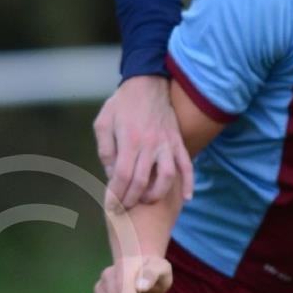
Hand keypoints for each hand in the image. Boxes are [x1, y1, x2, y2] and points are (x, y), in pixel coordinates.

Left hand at [95, 71, 193, 209]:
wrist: (147, 83)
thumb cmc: (121, 104)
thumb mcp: (103, 122)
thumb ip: (105, 149)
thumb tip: (111, 174)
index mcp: (129, 139)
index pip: (122, 175)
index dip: (115, 194)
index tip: (111, 206)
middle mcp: (149, 143)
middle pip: (142, 181)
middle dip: (131, 200)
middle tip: (124, 209)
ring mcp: (166, 143)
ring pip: (166, 177)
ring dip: (156, 195)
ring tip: (146, 201)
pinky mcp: (178, 141)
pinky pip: (187, 165)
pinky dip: (189, 183)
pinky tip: (187, 198)